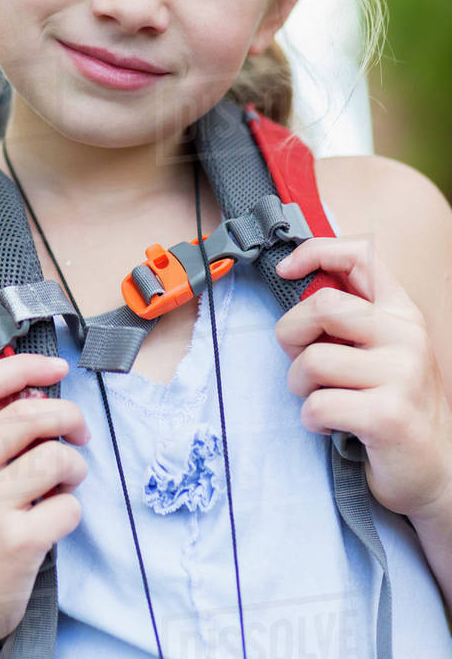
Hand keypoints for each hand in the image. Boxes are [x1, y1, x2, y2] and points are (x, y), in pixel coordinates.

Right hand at [0, 354, 88, 653]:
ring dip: (73, 468)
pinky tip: (52, 521)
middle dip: (68, 416)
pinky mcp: (15, 541)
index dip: (24, 366)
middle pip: (29, 415)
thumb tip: (38, 394)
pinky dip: (70, 511)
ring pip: (56, 457)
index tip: (57, 366)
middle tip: (80, 431)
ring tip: (64, 484)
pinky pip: (68, 507)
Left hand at [274, 237, 451, 520]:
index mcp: (402, 312)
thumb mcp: (381, 349)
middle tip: (301, 363)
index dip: (314, 252)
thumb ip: (350, 317)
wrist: (437, 470)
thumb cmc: (394, 404)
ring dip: (299, 385)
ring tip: (319, 399)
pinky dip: (311, 418)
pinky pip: (318, 404)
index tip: (285, 270)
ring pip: (313, 360)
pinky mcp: (388, 415)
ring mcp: (401, 374)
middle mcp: (407, 336)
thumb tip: (297, 283)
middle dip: (291, 333)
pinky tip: (329, 426)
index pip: (360, 255)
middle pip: (322, 306)